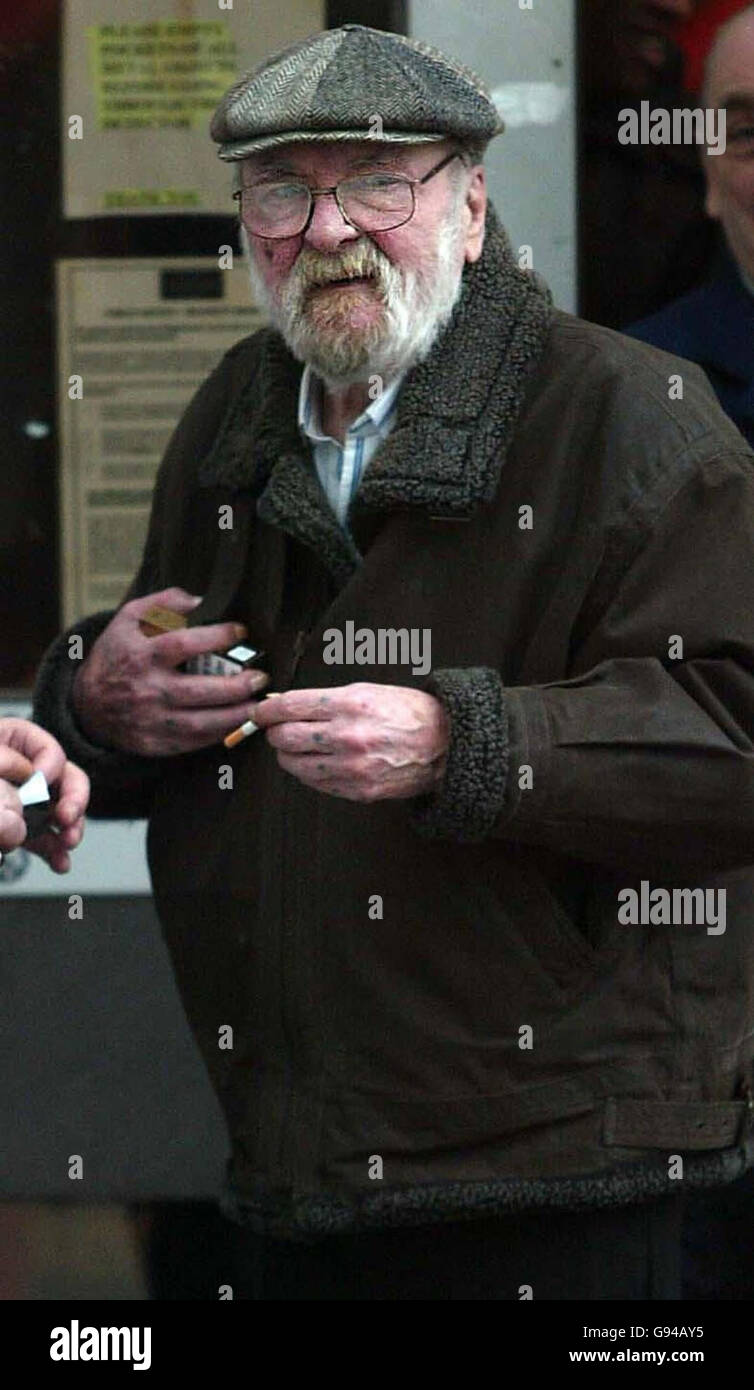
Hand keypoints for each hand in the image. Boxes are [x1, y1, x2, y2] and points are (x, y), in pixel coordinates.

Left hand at [0, 719, 89, 872]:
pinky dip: (53, 851)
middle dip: (73, 801)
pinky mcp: (16, 826)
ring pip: (59, 811)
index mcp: (9, 740)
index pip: (46, 748)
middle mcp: (21, 769)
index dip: (50, 768)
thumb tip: (18, 827)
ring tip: (67, 843)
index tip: (40, 786)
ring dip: (69, 829)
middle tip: (67, 818)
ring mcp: (21, 800)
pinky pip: (42, 837)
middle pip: (64, 779)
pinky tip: (60, 863)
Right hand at [72, 587, 269, 756]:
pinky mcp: (156, 743)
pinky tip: (237, 722)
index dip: (215, 637)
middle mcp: (147, 690)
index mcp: (141, 655)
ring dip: (234, 715)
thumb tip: (199, 600)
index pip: (183, 644)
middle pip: (198, 690)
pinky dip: (220, 734)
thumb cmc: (116, 655)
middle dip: (235, 685)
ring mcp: (151, 720)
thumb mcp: (128, 620)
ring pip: (201, 723)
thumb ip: (162, 604)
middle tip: (260, 676)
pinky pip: (194, 743)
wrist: (87, 705)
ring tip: (258, 704)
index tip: (240, 631)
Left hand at [252, 682, 449, 801]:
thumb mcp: (368, 691)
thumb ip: (326, 699)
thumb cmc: (409, 714)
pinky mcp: (358, 789)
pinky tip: (317, 762)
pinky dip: (308, 773)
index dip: (267, 711)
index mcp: (350, 704)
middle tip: (277, 730)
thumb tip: (287, 705)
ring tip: (296, 747)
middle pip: (285, 738)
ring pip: (295, 764)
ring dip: (288, 755)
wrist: (445, 745)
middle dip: (275, 733)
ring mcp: (352, 767)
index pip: (289, 708)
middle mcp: (348, 736)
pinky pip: (316, 783)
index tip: (261, 713)